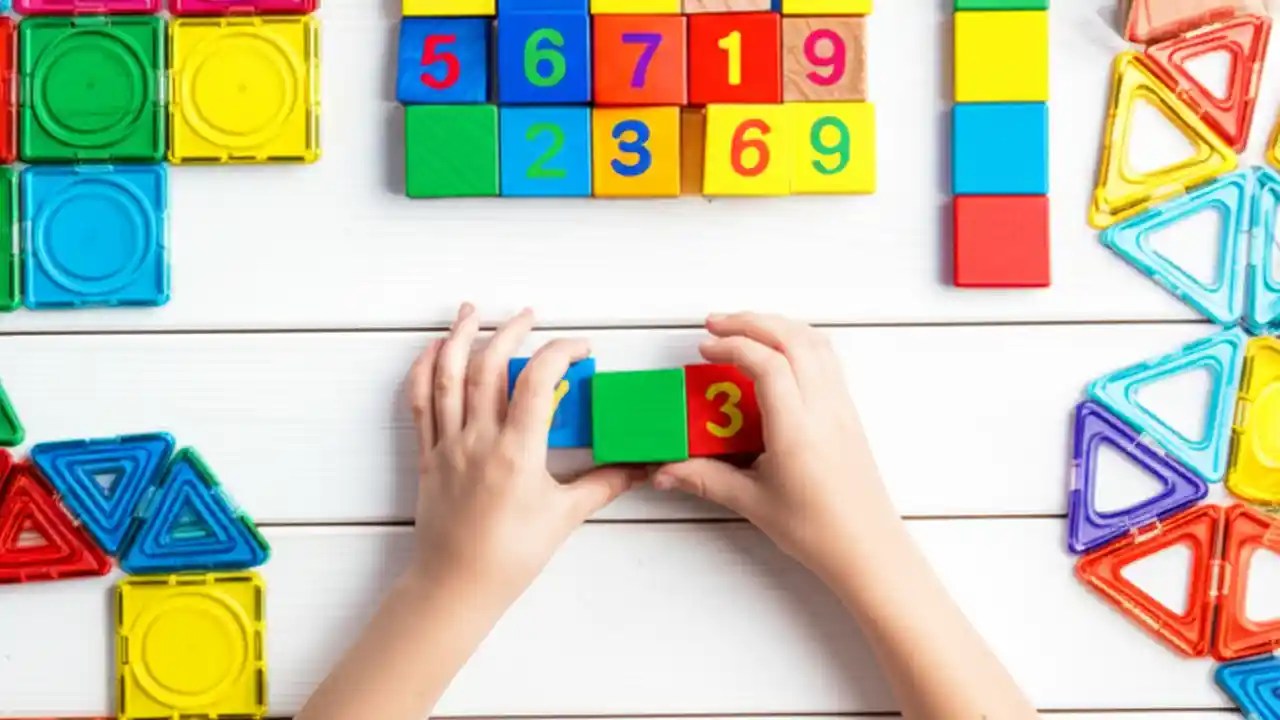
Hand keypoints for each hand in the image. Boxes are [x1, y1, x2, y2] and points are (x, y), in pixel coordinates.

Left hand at [405, 304, 640, 609]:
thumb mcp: (565, 517)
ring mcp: (448, 444)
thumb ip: (604, 483)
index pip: (537, 382)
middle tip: (530, 316)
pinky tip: (435, 350)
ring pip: (448, 376)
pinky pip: (420, 402)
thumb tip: (641, 466)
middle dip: (511, 332)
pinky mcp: (428, 455)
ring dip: (461, 337)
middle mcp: (478, 440)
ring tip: (472, 310)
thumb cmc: (510, 556)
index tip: (579, 348)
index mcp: (516, 452)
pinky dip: (425, 369)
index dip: (560, 353)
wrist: (456, 585)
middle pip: (490, 366)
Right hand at [654, 313, 898, 581]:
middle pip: (792, 338)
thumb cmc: (820, 531)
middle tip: (716, 324)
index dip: (733, 346)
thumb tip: (667, 470)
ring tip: (745, 329)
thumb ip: (705, 479)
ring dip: (777, 326)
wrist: (868, 549)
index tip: (705, 350)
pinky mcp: (848, 412)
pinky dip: (798, 342)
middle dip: (751, 321)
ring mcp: (840, 407)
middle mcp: (824, 409)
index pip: (767, 364)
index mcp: (798, 429)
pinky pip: (826, 359)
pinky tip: (778, 354)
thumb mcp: (753, 503)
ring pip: (814, 342)